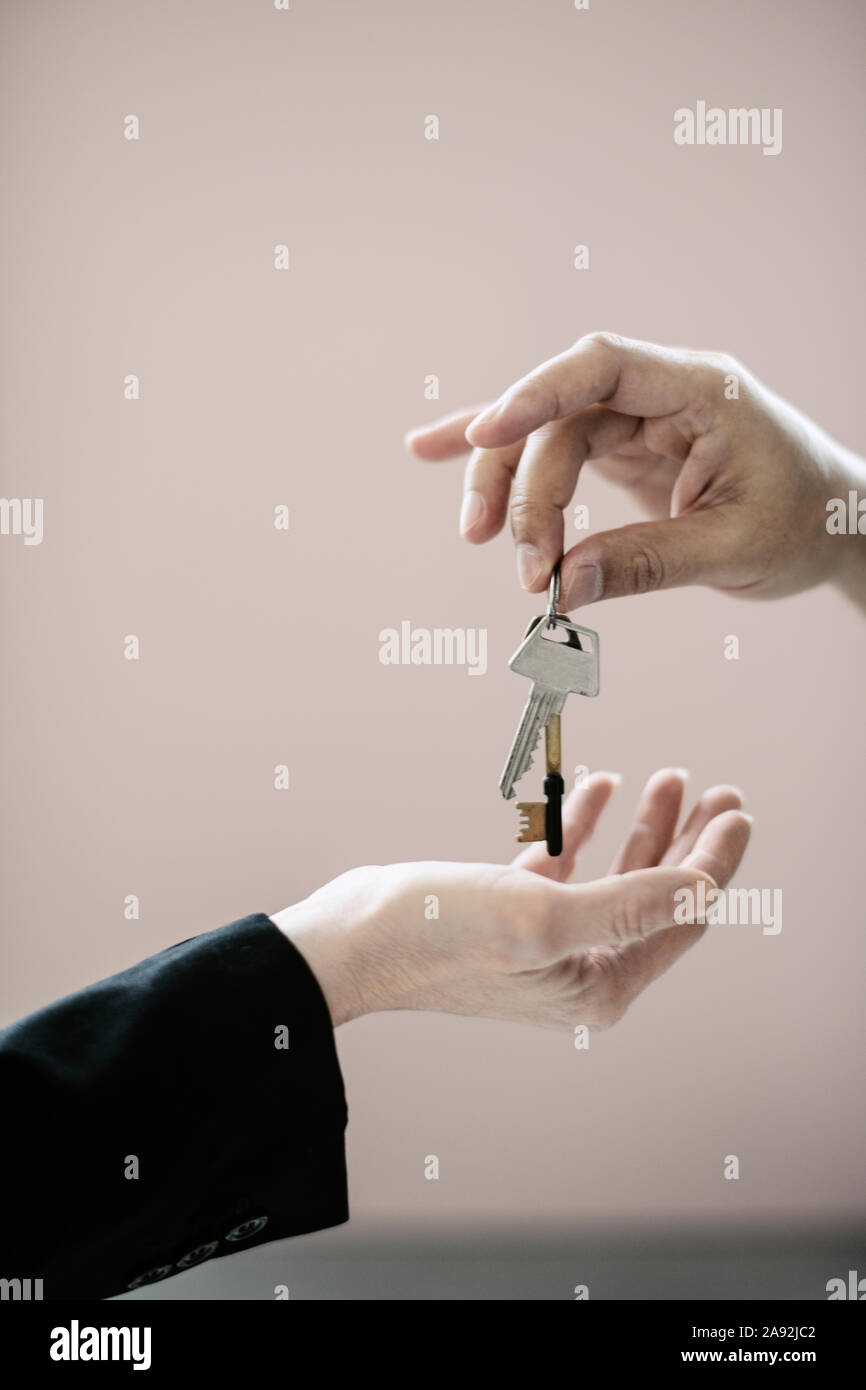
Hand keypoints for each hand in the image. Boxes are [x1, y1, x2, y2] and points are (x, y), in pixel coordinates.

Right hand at [271, 770, 750, 1031]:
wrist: (346, 943)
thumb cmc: (436, 936)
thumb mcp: (542, 916)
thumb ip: (629, 904)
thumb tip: (706, 886)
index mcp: (598, 987)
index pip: (680, 916)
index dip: (715, 860)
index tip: (737, 810)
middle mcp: (578, 972)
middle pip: (657, 896)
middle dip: (690, 840)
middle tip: (719, 790)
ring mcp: (544, 945)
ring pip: (616, 878)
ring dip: (643, 827)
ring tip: (669, 778)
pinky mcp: (510, 917)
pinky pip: (567, 867)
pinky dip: (587, 827)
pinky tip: (601, 789)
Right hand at [406, 332, 865, 610]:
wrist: (836, 522)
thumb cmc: (805, 522)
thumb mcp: (733, 549)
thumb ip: (646, 563)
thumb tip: (563, 588)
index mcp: (702, 390)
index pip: (604, 367)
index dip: (537, 393)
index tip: (485, 435)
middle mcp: (661, 392)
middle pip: (560, 415)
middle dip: (525, 486)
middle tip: (520, 563)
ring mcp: (637, 418)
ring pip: (546, 435)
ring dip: (508, 487)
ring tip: (481, 537)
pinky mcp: (623, 448)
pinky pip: (552, 446)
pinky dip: (502, 456)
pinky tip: (438, 448)